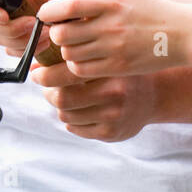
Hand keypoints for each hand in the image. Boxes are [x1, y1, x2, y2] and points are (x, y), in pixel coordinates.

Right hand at [0, 0, 53, 56]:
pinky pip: (16, 54)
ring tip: (47, 37)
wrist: (108, 21)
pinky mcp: (29, 45)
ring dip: (23, 42)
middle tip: (34, 26)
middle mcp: (17, 8)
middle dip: (12, 29)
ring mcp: (22, 28)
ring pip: (3, 41)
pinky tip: (47, 47)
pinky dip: (28, 52)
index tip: (5, 17)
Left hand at [31, 61, 157, 141]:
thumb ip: (76, 59)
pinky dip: (72, 120)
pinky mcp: (111, 133)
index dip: (45, 75)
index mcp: (111, 70)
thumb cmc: (123, 72)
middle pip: (62, 99)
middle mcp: (114, 94)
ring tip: (68, 98)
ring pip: (66, 115)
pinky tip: (81, 110)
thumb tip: (35, 68)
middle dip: (49, 93)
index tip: (37, 74)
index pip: (67, 74)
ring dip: (61, 106)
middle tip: (49, 87)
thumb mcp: (106, 58)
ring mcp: (113, 116)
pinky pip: (76, 128)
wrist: (155, 96)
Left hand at [34, 0, 188, 76]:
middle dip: (56, 33)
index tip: (47, 14)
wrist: (183, 33)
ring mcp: (115, 48)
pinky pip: (83, 70)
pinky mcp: (118, 67)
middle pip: (63, 34)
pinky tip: (85, 57)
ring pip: (70, 54)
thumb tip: (57, 4)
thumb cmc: (149, 9)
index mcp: (112, 1)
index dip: (50, 12)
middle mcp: (112, 24)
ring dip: (66, 50)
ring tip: (75, 44)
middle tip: (60, 31)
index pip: (67, 6)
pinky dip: (77, 65)